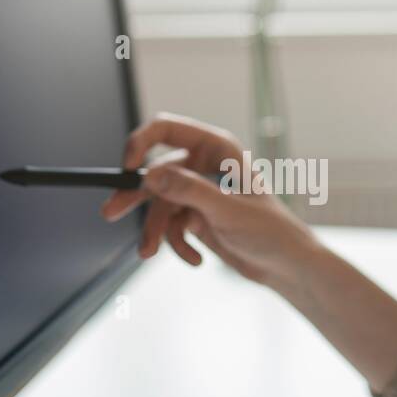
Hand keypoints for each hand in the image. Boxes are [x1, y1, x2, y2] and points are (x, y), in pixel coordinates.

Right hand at [100, 112, 318, 286]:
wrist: (285, 266)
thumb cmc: (270, 231)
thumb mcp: (227, 210)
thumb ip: (189, 191)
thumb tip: (151, 176)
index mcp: (216, 148)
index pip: (166, 130)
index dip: (141, 142)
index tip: (128, 167)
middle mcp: (203, 166)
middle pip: (155, 171)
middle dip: (135, 196)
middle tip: (111, 212)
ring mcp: (198, 192)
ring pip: (159, 205)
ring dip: (156, 230)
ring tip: (149, 253)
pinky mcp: (195, 217)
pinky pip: (171, 226)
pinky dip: (176, 243)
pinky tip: (194, 259)